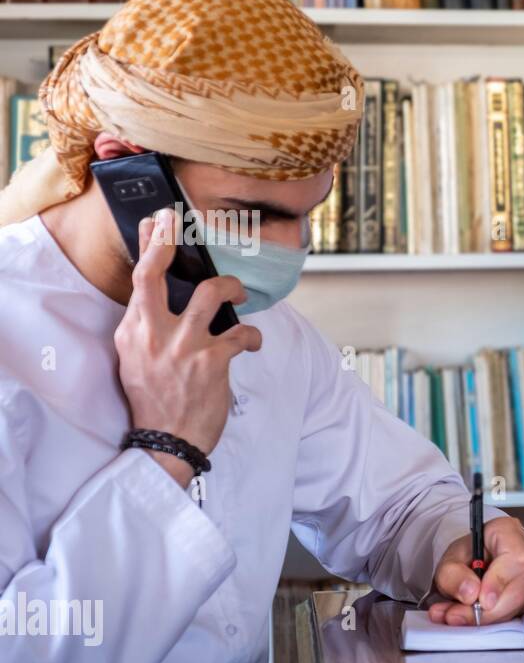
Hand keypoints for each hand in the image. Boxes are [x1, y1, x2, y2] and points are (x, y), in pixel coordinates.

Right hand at [115, 209, 261, 486]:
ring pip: (210, 293)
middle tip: (176, 221)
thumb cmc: (156, 401)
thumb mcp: (136, 362)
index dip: (149, 247)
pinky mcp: (211, 361)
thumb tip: (165, 300)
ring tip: (240, 293)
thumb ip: (147, 330)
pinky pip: (241, 333)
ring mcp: (182, 346)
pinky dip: (252, 336)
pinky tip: (252, 343)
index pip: (139, 281)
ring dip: (231, 287)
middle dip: (166, 241)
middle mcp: (152, 334)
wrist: (166, 442)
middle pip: (154, 275)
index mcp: (132, 333)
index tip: (157, 222)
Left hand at [426, 517, 523, 625]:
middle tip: (456, 615)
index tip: (481, 600)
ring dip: (486, 618)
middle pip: (517, 588)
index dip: (499, 582)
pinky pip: (517, 614)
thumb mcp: (448, 562)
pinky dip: (493, 620)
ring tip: (458, 614)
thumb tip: (471, 593)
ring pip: (517, 605)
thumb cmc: (466, 556)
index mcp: (509, 531)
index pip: (515, 558)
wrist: (473, 562)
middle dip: (486, 611)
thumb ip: (453, 576)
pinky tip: (476, 614)